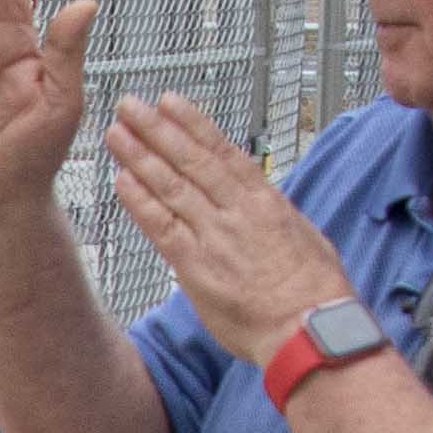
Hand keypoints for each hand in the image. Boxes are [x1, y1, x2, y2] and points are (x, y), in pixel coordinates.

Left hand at [103, 92, 358, 366]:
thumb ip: (273, 219)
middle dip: (157, 130)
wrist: (310, 329)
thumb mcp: (304, 238)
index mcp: (266, 201)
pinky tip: (122, 180)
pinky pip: (161, 227)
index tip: (171, 103)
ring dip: (140, 157)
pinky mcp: (196, 267)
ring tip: (117, 133)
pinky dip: (140, 202)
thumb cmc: (315, 293)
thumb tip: (261, 210)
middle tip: (130, 106)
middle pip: (190, 160)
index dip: (193, 124)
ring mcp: (214, 237)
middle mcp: (237, 212)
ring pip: (171, 186)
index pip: (223, 152)